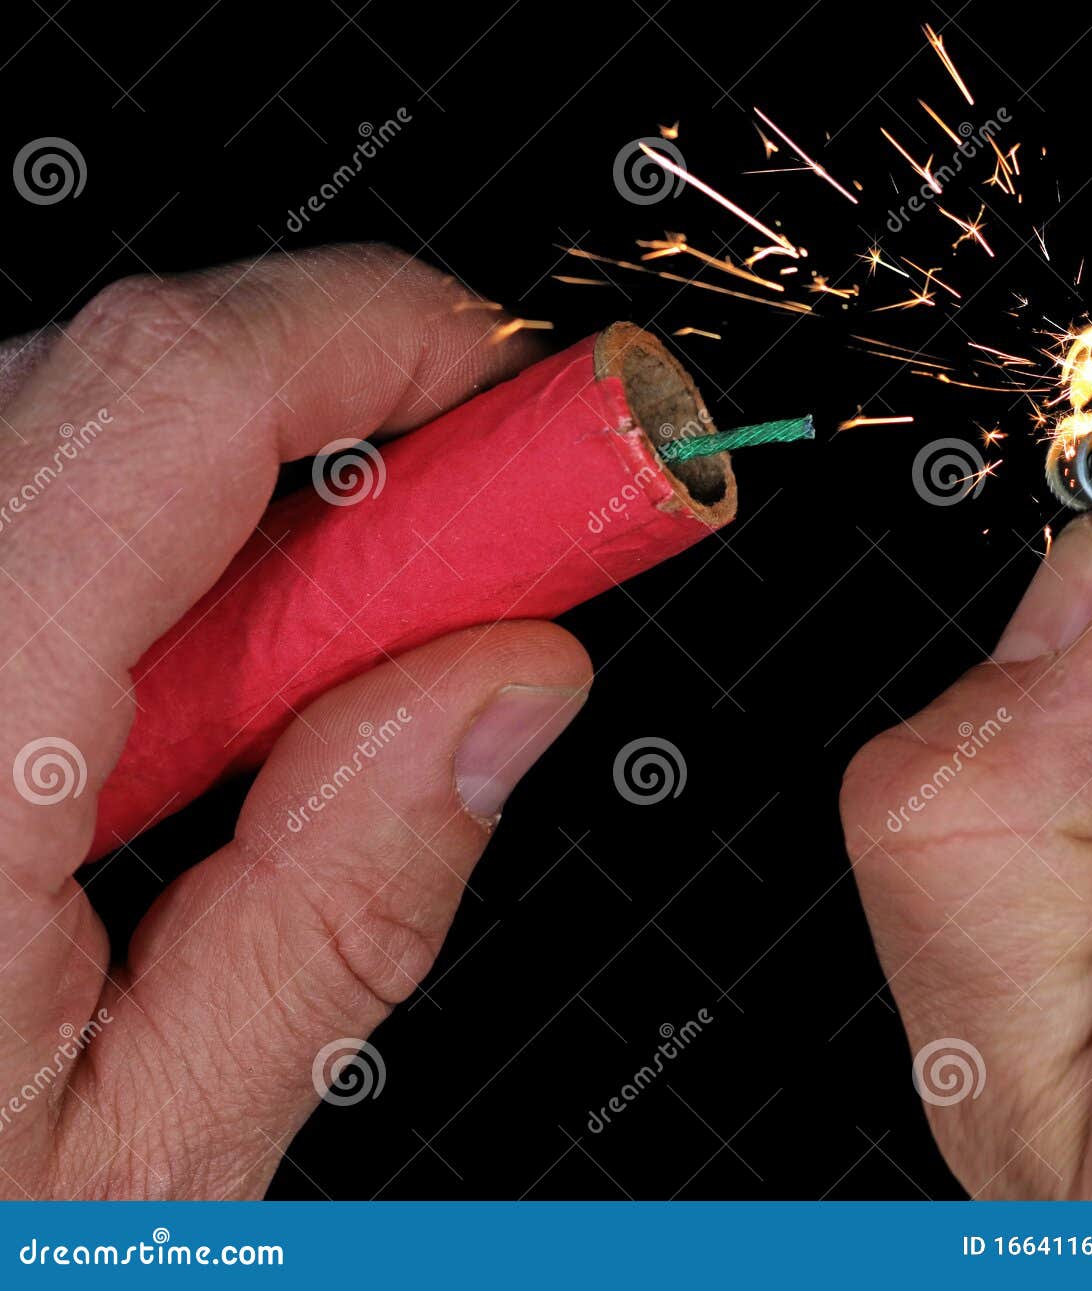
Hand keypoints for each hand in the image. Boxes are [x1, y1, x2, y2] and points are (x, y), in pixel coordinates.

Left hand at [0, 246, 589, 1196]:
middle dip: (345, 444)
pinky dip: (144, 582)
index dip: (384, 345)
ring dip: (244, 537)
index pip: (169, 400)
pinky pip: (18, 537)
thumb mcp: (145, 1155)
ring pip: (62, 450)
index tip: (524, 405)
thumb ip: (339, 909)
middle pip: (116, 390)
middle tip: (472, 571)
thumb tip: (504, 693)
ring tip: (313, 701)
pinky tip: (181, 722)